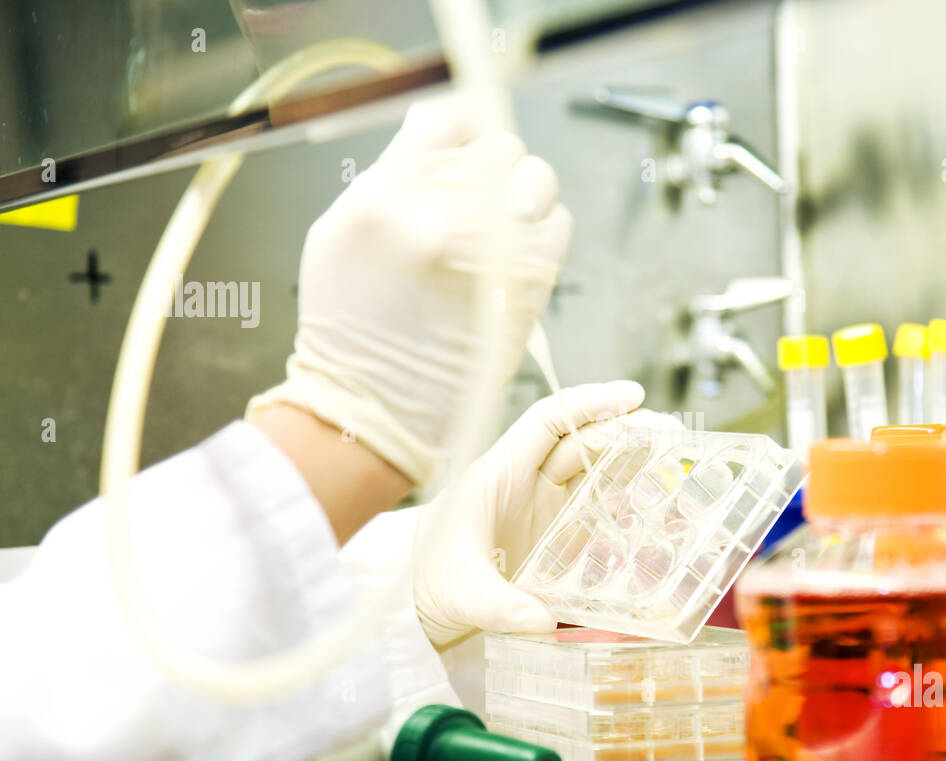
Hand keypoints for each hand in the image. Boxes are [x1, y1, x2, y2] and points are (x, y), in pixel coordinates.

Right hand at [248, 93, 572, 484]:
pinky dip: (544, 234)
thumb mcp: (338, 234)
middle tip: (482, 203)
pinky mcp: (527, 281)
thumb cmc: (350, 331)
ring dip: (525, 197)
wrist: (372, 409)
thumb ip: (388, 179)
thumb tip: (434, 138)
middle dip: (495, 171)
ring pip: (535, 179)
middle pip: (499, 147)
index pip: (448, 117)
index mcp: (386, 192)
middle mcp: (441, 212)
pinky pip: (558, 226)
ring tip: (502, 230)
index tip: (466, 147)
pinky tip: (518, 258)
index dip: (464, 129)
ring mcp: (490, 247)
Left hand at [413, 381, 680, 646]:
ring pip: (591, 470)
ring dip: (631, 461)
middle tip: (672, 434)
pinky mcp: (552, 534)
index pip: (547, 421)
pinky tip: (654, 507)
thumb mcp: (462, 594)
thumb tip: (543, 620)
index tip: (633, 397)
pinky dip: (624, 500)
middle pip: (580, 442)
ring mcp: (539, 507)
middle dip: (625, 432)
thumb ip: (500, 606)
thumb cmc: (429, 584)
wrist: (413, 603)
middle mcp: (523, 483)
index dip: (590, 403)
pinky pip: (593, 505)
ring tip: (674, 462)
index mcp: (498, 475)